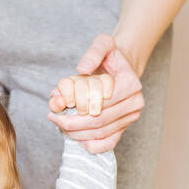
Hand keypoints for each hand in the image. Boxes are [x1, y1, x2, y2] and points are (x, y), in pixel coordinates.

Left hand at [48, 33, 144, 152]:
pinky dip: (89, 144)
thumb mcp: (103, 44)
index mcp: (131, 84)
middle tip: (54, 118)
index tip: (57, 106)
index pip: (100, 102)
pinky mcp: (125, 128)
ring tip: (60, 125)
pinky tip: (75, 137)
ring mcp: (131, 118)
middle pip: (99, 121)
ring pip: (101, 133)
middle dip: (72, 123)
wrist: (122, 69)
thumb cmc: (110, 57)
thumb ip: (93, 52)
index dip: (76, 106)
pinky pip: (107, 144)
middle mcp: (135, 103)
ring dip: (77, 133)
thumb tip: (82, 68)